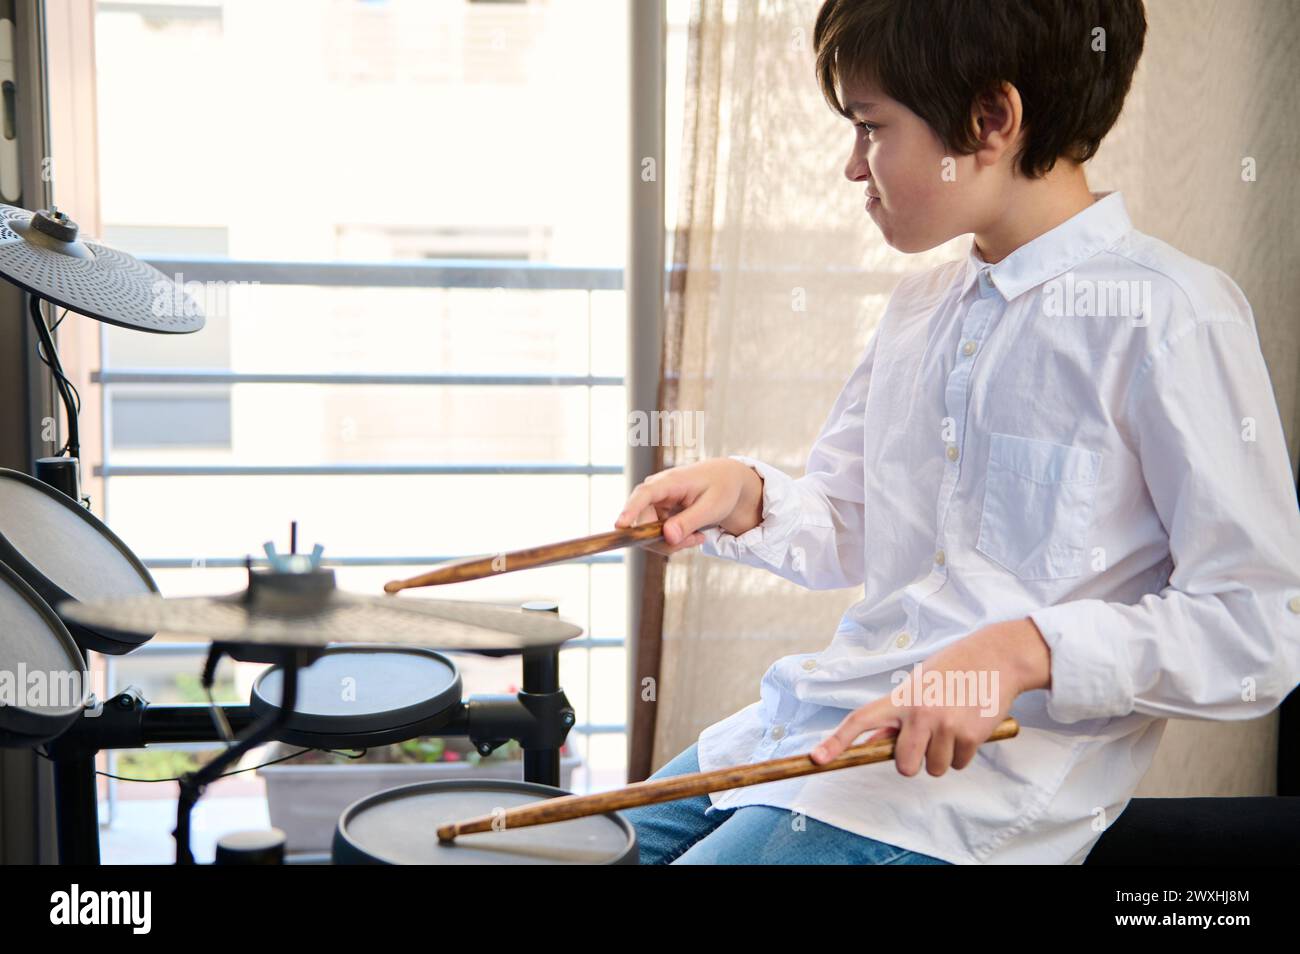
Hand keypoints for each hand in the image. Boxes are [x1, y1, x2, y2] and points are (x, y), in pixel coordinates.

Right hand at [614, 458, 763, 555]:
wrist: (727, 481)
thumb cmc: (722, 488)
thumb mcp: (712, 507)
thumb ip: (689, 521)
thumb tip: (668, 537)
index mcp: (670, 481)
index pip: (644, 494)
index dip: (630, 510)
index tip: (620, 526)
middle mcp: (656, 490)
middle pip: (643, 522)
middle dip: (665, 539)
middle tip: (695, 541)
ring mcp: (655, 502)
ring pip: (648, 533)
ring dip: (672, 542)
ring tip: (698, 537)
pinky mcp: (658, 512)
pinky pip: (656, 534)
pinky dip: (674, 540)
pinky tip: (694, 535)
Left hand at [809, 618, 1051, 776]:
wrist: (997, 657)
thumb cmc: (954, 670)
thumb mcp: (920, 685)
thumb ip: (899, 715)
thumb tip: (878, 743)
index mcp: (901, 698)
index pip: (860, 720)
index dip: (837, 742)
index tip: (817, 759)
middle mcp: (919, 712)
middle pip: (903, 765)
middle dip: (914, 762)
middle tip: (928, 741)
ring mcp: (944, 725)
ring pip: (934, 768)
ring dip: (944, 756)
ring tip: (954, 724)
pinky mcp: (970, 736)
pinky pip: (959, 764)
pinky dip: (964, 753)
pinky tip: (970, 726)